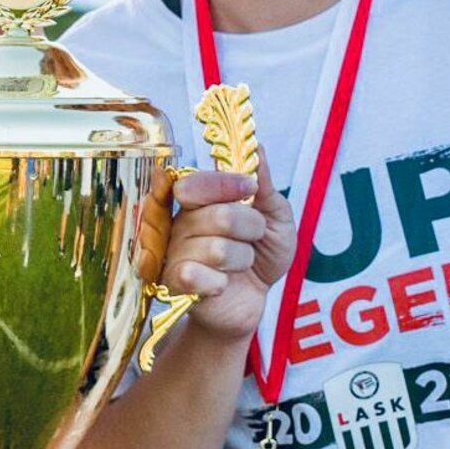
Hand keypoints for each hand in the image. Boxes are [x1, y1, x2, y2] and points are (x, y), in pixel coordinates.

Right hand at [160, 151, 294, 342]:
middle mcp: (180, 224)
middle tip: (254, 238)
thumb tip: (257, 148)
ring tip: (240, 264)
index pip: (197, 183)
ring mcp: (175, 254)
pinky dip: (220, 282)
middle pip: (220, 216)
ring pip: (217, 249)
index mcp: (198, 202)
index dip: (226, 184)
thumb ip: (264, 185)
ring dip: (242, 259)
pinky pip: (195, 276)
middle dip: (251, 228)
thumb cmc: (261, 255)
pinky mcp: (175, 285)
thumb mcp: (275, 217)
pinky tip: (221, 284)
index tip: (251, 189)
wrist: (253, 300)